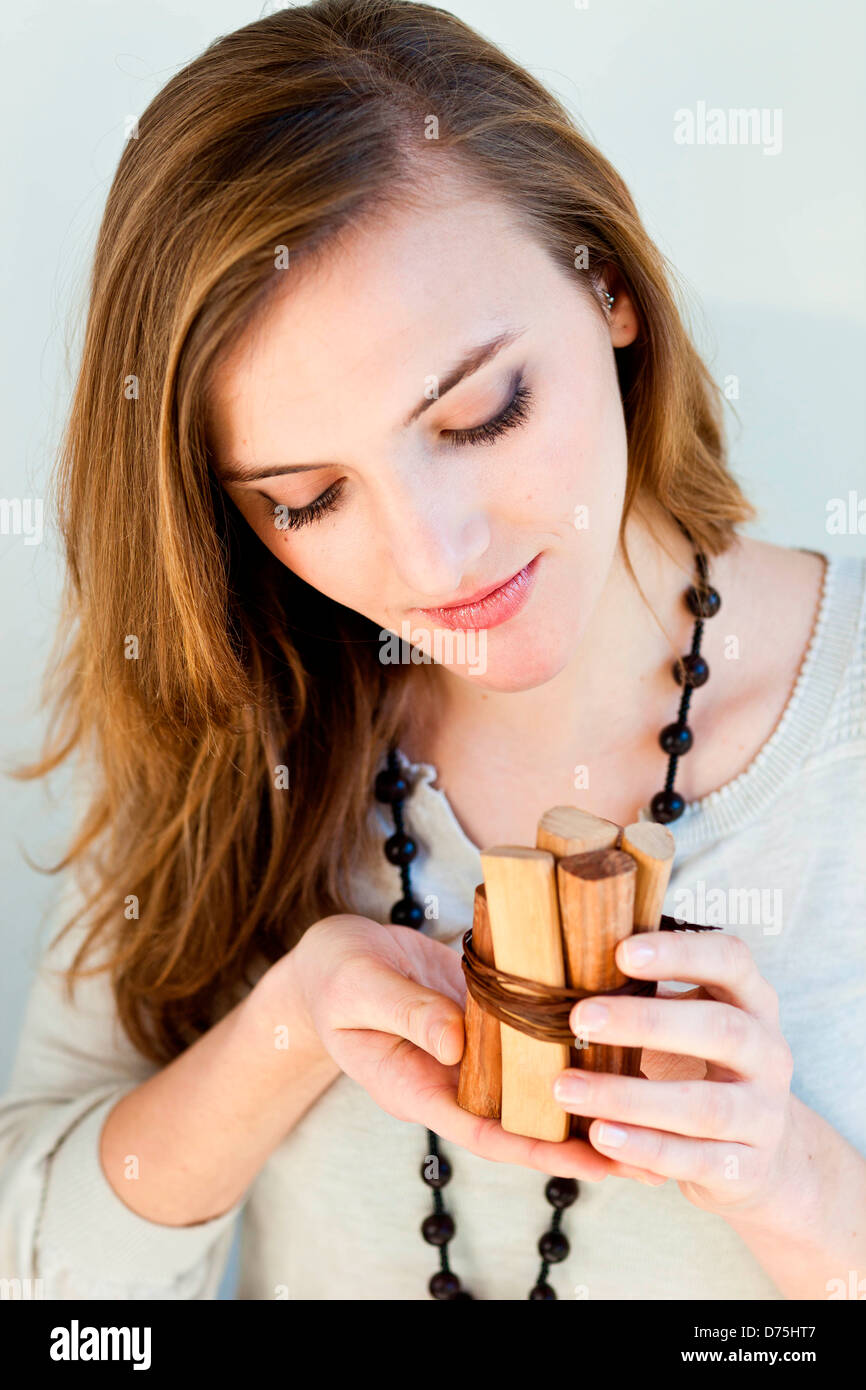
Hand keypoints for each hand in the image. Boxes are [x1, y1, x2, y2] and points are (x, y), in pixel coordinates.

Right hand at [289, 913, 651, 1182]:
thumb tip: (455, 1038)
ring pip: (542, 1079)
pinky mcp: (491, 1012)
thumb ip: (404, 1012)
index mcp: (422, 1088)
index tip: (596, 1164)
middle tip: (653, 1157)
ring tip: (659, 1107)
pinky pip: (538, 1032)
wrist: (333, 954)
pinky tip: (624, 1031)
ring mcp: (479, 1046)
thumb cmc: (333, 977)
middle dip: (586, 1140)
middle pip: (529, 1119)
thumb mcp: (358, 992)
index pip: (489, 1133)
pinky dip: (577, 1038)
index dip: (543, 1151)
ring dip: (594, 1093)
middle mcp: (459, 1076)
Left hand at [553, 929, 796, 1215]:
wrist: (760, 1154)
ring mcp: (763, 1115)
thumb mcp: (692, 1020)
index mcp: (753, 1002)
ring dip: (629, 1097)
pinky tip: (599, 1135)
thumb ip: (647, 994)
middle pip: (721, 1030)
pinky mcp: (746, 1168)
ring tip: (567, 1088)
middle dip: (646, 1022)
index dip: (680, 952)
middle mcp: (768, 1054)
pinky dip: (644, 1148)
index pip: (730, 960)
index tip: (622, 952)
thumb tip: (570, 966)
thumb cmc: (704, 1066)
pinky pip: (694, 1159)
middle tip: (579, 1018)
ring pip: (703, 1105)